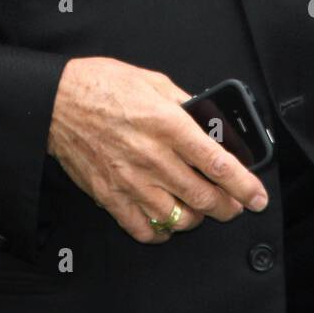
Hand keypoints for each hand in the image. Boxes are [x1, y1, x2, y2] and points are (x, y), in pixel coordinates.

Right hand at [47, 56, 268, 243]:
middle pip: (205, 198)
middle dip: (228, 207)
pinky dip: (161, 232)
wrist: (56, 102)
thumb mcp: (152, 80)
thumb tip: (209, 120)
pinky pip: (145, 229)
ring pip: (179, 218)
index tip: (257, 196)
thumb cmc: (101, 85)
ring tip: (200, 208)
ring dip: (198, 218)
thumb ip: (185, 102)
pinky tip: (166, 219)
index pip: (219, 164)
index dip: (245, 185)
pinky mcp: (111, 196)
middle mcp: (153, 157)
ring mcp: (131, 181)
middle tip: (234, 204)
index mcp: (168, 125)